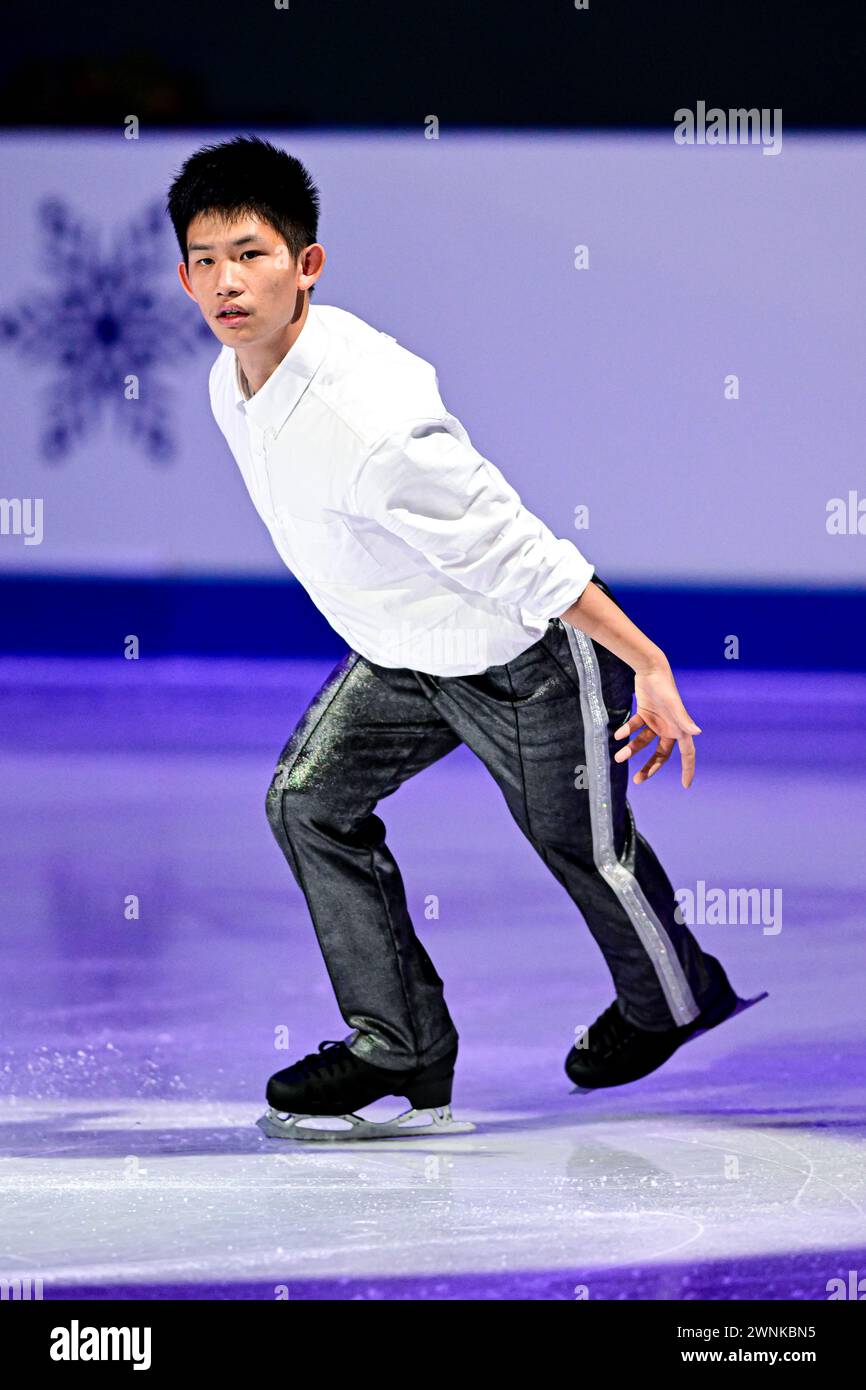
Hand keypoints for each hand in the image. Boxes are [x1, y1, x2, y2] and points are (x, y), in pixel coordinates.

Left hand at [613, 660, 701, 787]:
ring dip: (631, 750)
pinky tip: (617, 735)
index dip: (688, 770)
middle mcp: (669, 728)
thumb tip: (697, 733)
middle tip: (639, 779)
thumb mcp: (674, 705)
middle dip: (651, 767)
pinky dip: (626, 731)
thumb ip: (684, 720)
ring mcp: (656, 722)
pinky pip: (634, 727)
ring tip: (619, 757)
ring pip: (643, 742)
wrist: (651, 668)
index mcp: (680, 729)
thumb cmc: (665, 686)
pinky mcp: (644, 714)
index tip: (686, 786)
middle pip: (661, 754)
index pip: (688, 754)